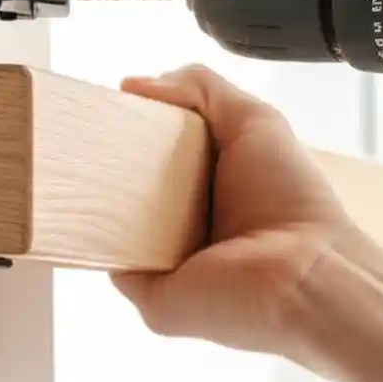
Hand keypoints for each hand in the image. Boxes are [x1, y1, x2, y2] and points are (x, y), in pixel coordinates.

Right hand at [111, 65, 354, 354]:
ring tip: (79, 168)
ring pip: (115, 229)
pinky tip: (86, 211)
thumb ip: (202, 89)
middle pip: (131, 192)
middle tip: (89, 139)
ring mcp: (169, 266)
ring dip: (99, 203)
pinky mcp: (153, 297)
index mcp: (213, 192)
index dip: (136, 134)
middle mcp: (190, 229)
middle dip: (110, 166)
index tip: (112, 112)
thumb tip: (138, 84)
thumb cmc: (291, 199)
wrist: (303, 271)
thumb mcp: (254, 120)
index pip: (160, 158)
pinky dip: (97, 244)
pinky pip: (112, 266)